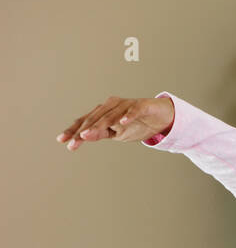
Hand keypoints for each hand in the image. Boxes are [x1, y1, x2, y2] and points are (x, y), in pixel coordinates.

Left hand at [56, 95, 174, 150]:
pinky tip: (122, 122)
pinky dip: (128, 116)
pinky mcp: (141, 106)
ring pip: (110, 115)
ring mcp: (126, 105)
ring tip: (88, 134)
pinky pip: (133, 111)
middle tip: (74, 143)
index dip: (74, 130)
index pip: (86, 121)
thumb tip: (84, 136)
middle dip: (83, 131)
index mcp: (104, 112)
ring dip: (99, 125)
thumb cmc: (136, 124)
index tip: (62, 140)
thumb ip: (101, 133)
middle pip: (95, 118)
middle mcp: (112, 105)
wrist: (160, 117)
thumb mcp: (117, 133)